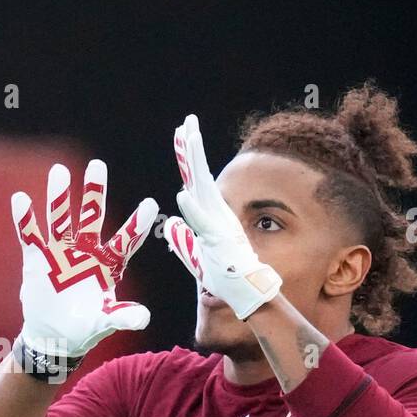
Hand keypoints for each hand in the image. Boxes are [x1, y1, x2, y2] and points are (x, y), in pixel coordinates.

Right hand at [12, 159, 155, 367]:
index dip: (136, 224)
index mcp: (109, 263)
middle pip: (92, 216)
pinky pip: (31, 235)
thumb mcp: (105, 322)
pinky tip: (21, 199)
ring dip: (59, 197)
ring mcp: (61, 251)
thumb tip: (143, 318)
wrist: (55, 335)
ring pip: (61, 218)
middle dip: (94, 192)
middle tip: (97, 166)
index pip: (126, 239)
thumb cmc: (85, 327)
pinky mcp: (38, 258)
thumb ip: (122, 316)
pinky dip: (25, 219)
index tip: (151, 204)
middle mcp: (86, 251)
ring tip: (59, 171)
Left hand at [162, 113, 281, 319]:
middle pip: (199, 176)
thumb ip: (182, 240)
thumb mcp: (196, 257)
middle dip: (192, 148)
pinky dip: (194, 211)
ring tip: (185, 140)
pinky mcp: (219, 242)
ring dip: (193, 165)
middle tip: (186, 121)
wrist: (247, 295)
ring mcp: (218, 225)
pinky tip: (182, 194)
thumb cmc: (225, 278)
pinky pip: (203, 225)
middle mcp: (216, 215)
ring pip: (202, 190)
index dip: (188, 157)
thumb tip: (168, 223)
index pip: (195, 180)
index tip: (182, 133)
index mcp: (210, 215)